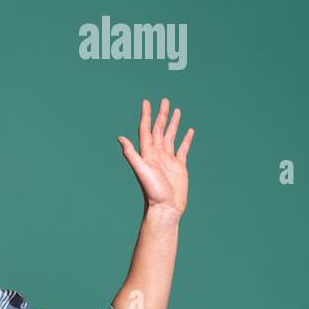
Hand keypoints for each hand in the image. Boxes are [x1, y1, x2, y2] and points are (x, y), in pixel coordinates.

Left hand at [117, 98, 193, 221]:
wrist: (165, 208)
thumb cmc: (152, 192)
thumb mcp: (141, 170)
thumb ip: (132, 154)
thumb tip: (120, 138)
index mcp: (148, 153)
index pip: (146, 130)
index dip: (146, 116)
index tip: (146, 102)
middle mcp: (157, 155)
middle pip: (159, 130)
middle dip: (162, 115)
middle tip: (165, 100)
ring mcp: (169, 160)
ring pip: (171, 136)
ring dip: (173, 123)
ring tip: (176, 110)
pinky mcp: (180, 166)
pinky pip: (183, 149)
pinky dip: (186, 139)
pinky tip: (189, 131)